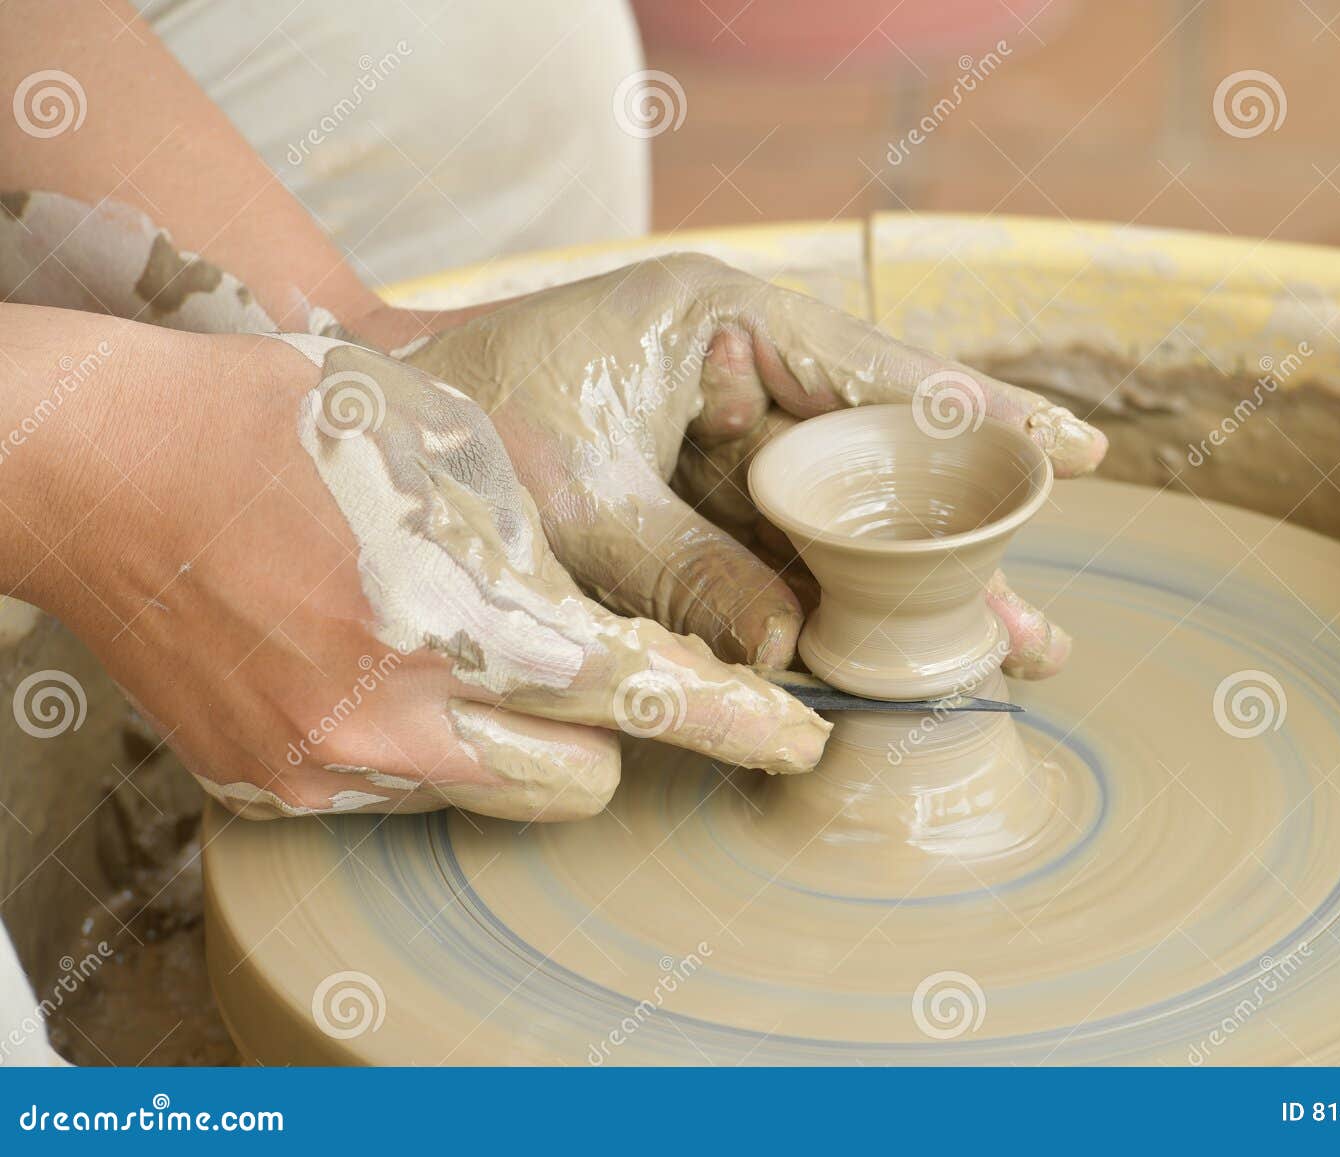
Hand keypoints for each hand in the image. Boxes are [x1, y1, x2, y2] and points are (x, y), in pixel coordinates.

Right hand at [2, 314, 826, 821]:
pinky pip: (405, 798)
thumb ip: (595, 548)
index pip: (651, 695)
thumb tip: (696, 631)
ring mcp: (329, 767)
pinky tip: (375, 664)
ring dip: (517, 737)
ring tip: (463, 644)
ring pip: (499, 794)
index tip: (800, 746)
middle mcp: (401, 716)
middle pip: (588, 778)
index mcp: (469, 613)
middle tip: (573, 647)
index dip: (740, 723)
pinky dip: (424, 745)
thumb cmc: (310, 430)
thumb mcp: (478, 453)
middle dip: (605, 724)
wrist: (118, 464)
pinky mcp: (274, 790)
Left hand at [367, 254, 1107, 676]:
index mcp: (723, 325)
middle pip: (881, 465)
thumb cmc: (459, 425)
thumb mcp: (579, 497)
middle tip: (1038, 633)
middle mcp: (738, 379)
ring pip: (841, 528)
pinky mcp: (694, 509)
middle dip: (964, 549)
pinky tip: (884, 666)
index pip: (884, 372)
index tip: (1080, 455)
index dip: (987, 420)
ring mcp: (721, 449)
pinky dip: (829, 619)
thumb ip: (689, 568)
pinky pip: (780, 565)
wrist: (361, 439)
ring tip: (1001, 662)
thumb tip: (790, 655)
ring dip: (912, 602)